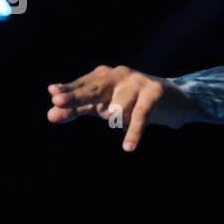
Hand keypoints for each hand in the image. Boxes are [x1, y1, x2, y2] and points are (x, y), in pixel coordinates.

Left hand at [46, 65, 188, 151]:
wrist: (173, 100)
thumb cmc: (132, 103)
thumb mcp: (103, 106)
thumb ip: (78, 110)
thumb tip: (50, 115)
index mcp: (104, 75)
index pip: (83, 85)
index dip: (69, 90)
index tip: (53, 94)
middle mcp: (119, 75)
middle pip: (94, 89)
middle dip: (76, 96)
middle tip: (57, 101)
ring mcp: (137, 83)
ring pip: (116, 110)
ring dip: (119, 121)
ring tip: (126, 119)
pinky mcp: (153, 95)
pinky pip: (138, 117)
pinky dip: (133, 133)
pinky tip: (128, 147)